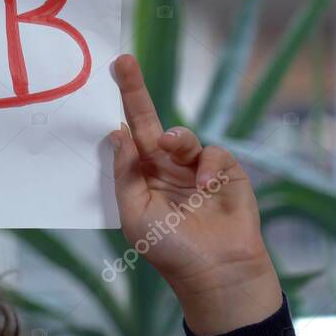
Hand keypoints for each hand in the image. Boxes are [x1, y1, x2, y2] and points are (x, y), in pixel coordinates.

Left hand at [109, 55, 281, 335]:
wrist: (214, 272)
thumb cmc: (169, 248)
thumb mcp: (135, 213)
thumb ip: (126, 172)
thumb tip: (117, 133)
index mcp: (143, 174)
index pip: (128, 134)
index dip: (119, 108)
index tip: (109, 76)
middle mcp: (167, 165)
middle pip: (149, 121)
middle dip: (135, 90)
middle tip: (123, 62)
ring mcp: (196, 167)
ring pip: (182, 136)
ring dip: (176, 138)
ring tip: (170, 147)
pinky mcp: (226, 172)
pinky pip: (214, 154)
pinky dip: (208, 167)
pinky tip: (204, 187)